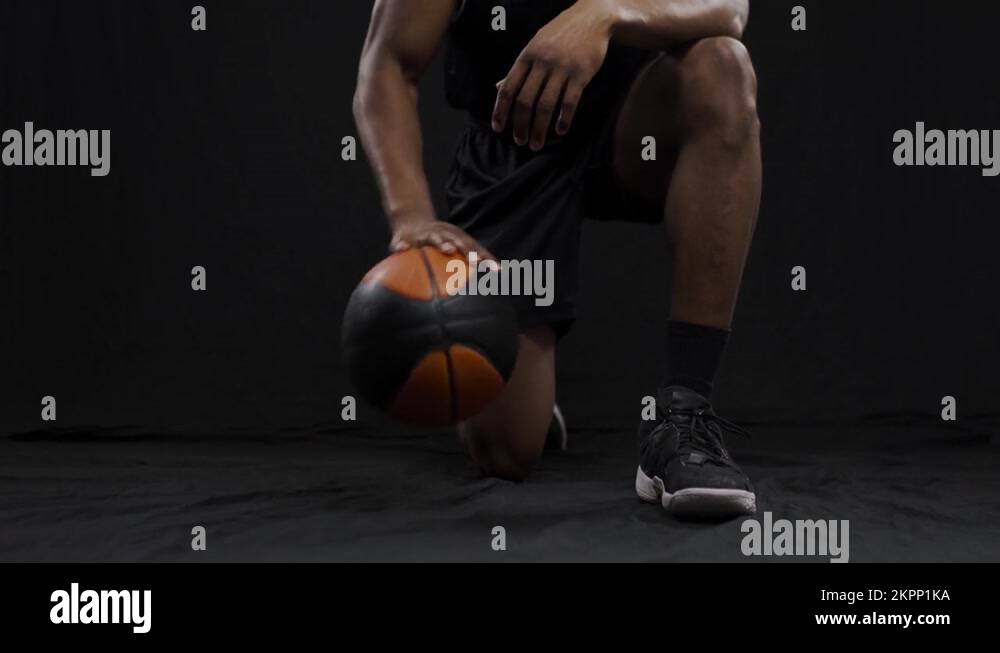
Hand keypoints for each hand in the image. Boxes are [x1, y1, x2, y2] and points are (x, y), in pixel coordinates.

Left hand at [390, 219, 495, 261]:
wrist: (417, 222)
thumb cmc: (408, 237)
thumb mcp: (401, 238)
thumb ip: (400, 243)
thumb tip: (398, 248)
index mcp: (433, 233)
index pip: (439, 238)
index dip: (444, 243)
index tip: (450, 250)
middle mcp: (449, 233)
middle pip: (461, 241)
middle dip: (469, 250)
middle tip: (476, 261)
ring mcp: (459, 236)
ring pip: (474, 246)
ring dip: (484, 256)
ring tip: (495, 269)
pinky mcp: (466, 241)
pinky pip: (479, 250)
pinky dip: (488, 259)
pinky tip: (499, 271)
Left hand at [492, 0, 612, 149]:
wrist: (592, 18)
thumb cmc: (561, 34)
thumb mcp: (535, 46)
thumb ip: (518, 69)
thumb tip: (497, 88)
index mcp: (527, 56)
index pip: (508, 88)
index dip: (501, 110)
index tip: (499, 128)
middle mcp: (542, 62)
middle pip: (525, 101)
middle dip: (520, 125)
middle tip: (519, 142)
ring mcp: (562, 68)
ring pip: (545, 105)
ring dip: (539, 129)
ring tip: (536, 144)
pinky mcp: (581, 74)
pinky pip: (570, 102)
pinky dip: (564, 119)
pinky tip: (560, 131)